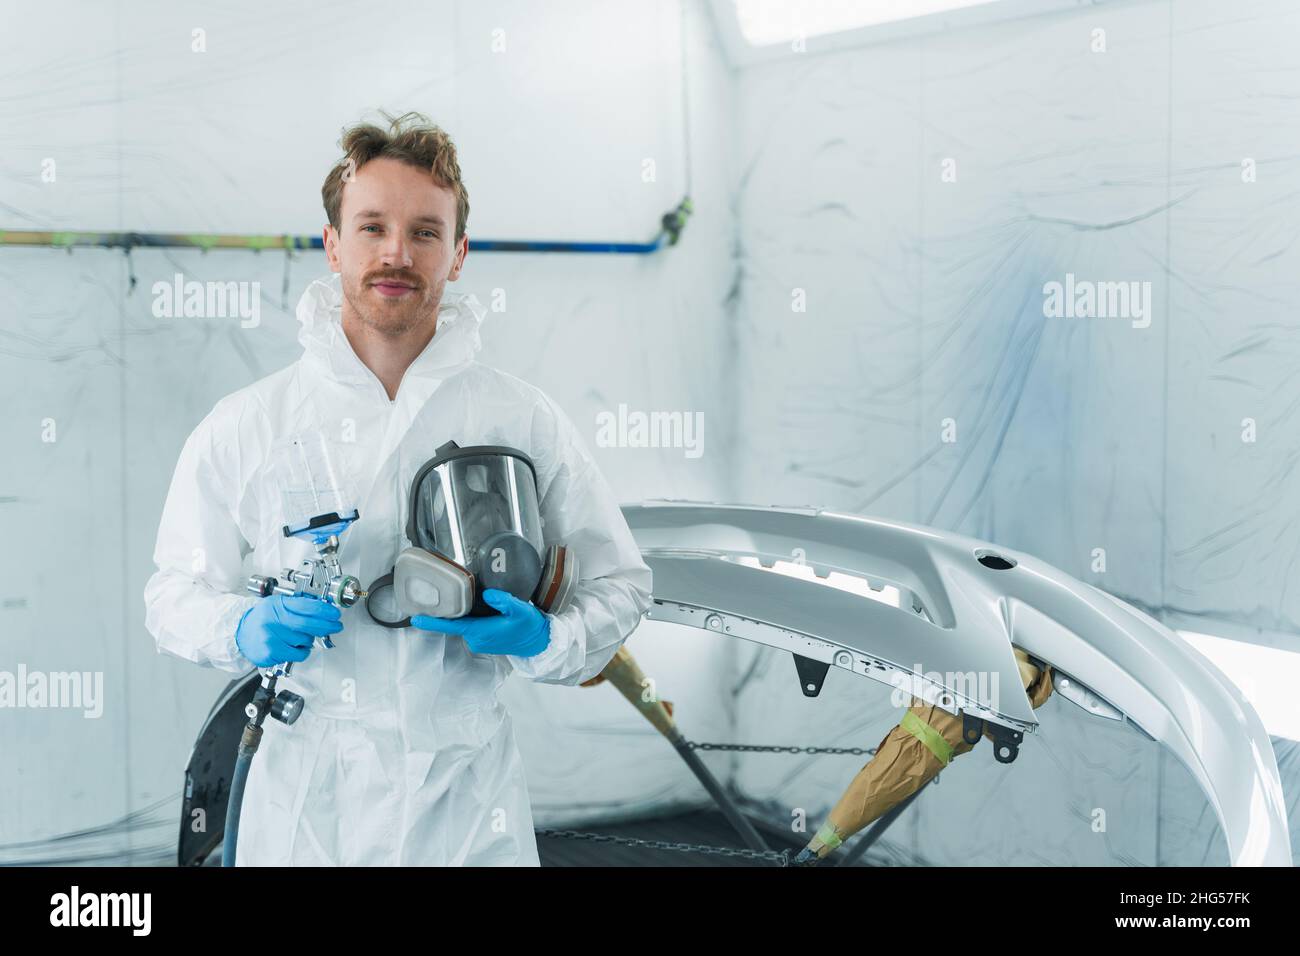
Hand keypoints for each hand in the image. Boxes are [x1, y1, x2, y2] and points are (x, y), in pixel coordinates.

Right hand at [236, 594, 341, 667]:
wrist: (240, 633)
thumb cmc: (262, 619)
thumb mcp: (277, 604)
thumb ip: (298, 606)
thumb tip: (324, 608)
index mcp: (278, 605)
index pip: (307, 606)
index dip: (325, 610)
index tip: (335, 614)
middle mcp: (274, 620)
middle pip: (308, 624)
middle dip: (327, 626)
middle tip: (336, 626)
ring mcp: (272, 637)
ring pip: (305, 640)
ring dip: (308, 640)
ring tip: (298, 637)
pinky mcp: (271, 652)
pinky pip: (298, 654)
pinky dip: (301, 652)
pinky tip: (293, 647)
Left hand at [411, 588, 550, 657]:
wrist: (539, 643)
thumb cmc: (530, 626)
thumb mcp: (520, 610)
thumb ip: (504, 601)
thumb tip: (487, 594)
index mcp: (480, 631)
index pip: (451, 626)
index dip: (433, 622)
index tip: (416, 619)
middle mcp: (475, 639)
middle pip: (455, 622)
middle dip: (448, 610)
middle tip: (441, 594)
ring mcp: (479, 642)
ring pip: (463, 624)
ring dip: (462, 613)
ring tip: (464, 597)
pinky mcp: (483, 641)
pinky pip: (470, 627)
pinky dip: (470, 618)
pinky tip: (477, 608)